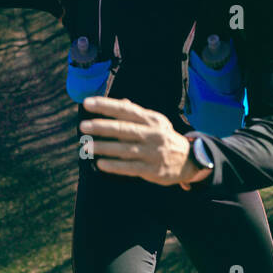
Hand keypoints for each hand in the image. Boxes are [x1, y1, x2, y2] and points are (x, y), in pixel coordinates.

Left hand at [79, 96, 210, 186]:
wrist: (189, 160)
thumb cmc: (165, 139)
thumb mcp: (155, 122)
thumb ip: (137, 114)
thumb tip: (121, 102)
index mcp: (151, 119)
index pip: (125, 110)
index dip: (105, 105)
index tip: (87, 103)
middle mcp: (152, 134)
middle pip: (123, 129)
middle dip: (101, 127)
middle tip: (83, 126)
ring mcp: (152, 152)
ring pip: (124, 149)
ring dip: (104, 148)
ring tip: (86, 147)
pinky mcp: (152, 169)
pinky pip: (130, 167)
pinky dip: (114, 166)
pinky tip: (100, 164)